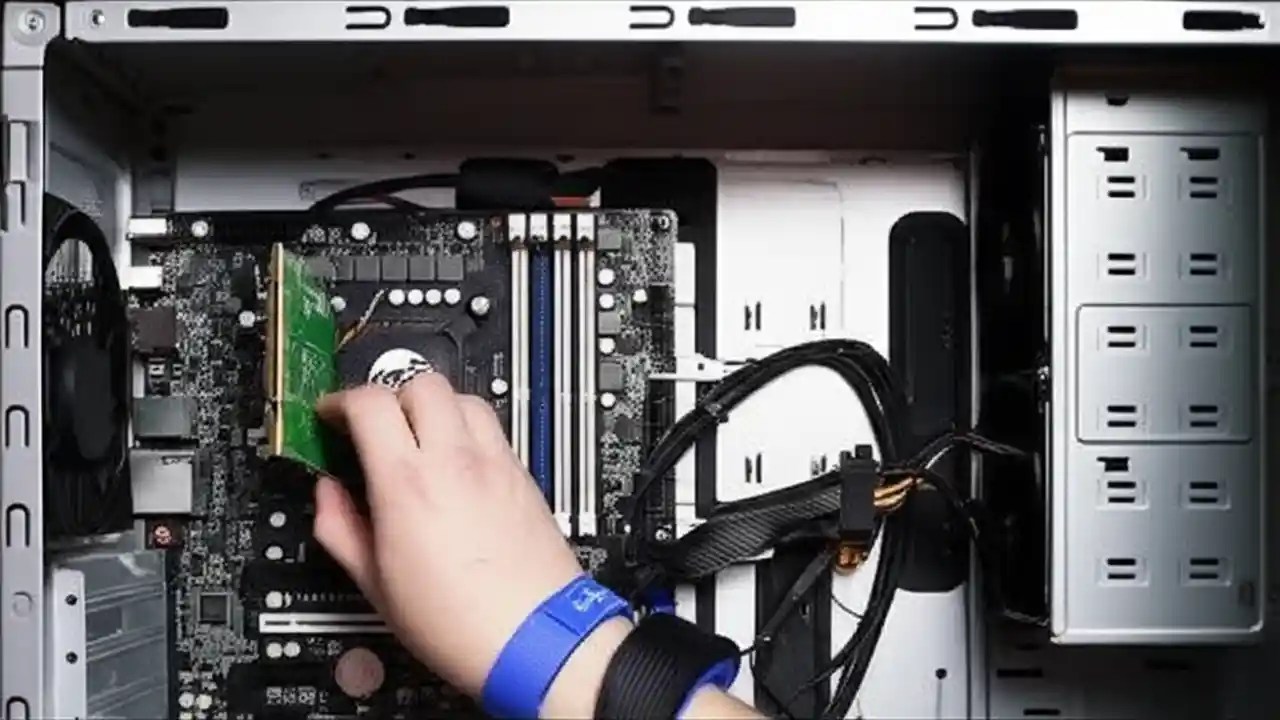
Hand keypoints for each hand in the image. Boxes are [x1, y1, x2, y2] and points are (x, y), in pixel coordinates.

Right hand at [311, 373, 587, 699]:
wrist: (533, 637)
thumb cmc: (460, 622)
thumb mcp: (376, 585)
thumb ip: (340, 529)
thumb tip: (327, 496)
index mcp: (408, 484)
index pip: (370, 403)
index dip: (341, 402)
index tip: (331, 416)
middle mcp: (455, 461)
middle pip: (420, 384)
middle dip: (389, 396)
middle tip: (374, 425)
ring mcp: (495, 463)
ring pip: (462, 397)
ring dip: (432, 406)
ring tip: (417, 437)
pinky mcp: (522, 474)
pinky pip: (491, 427)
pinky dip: (465, 428)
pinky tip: (454, 460)